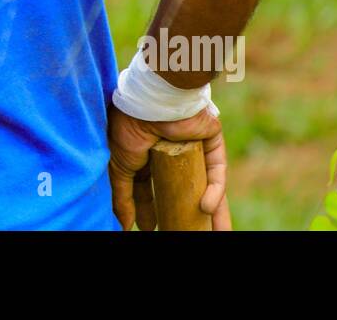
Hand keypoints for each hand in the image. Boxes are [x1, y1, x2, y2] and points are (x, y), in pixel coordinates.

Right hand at [108, 106, 230, 230]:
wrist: (150, 103)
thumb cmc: (129, 128)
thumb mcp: (120, 167)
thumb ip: (122, 197)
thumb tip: (123, 226)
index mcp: (147, 156)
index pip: (150, 188)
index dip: (151, 209)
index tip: (152, 228)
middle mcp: (171, 152)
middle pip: (182, 190)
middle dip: (187, 215)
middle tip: (189, 233)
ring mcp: (192, 147)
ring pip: (204, 184)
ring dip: (214, 212)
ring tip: (216, 234)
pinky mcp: (211, 142)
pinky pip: (216, 170)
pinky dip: (215, 190)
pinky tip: (206, 208)